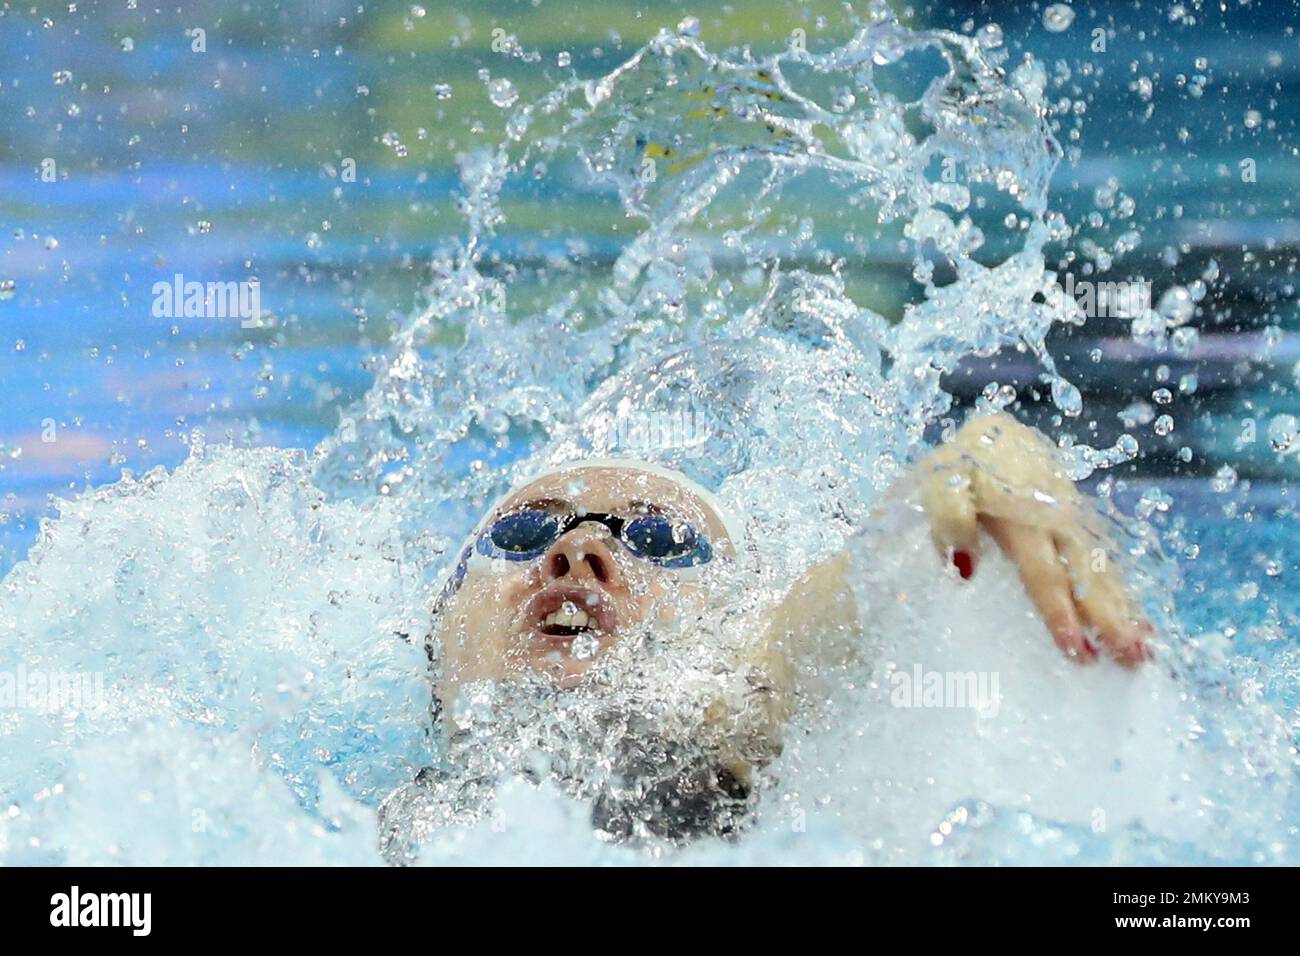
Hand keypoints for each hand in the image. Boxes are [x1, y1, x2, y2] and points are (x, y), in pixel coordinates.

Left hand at [917, 412, 1150, 666]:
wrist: (990, 433)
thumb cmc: (958, 467)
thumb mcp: (939, 486)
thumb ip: (950, 521)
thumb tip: (964, 568)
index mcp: (1021, 513)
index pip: (1044, 571)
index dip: (1060, 611)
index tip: (1077, 651)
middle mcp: (1057, 517)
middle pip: (1087, 573)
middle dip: (1110, 619)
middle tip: (1134, 660)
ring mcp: (1075, 517)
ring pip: (1102, 567)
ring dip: (1124, 609)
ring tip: (1144, 650)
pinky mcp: (1081, 520)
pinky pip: (1104, 558)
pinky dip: (1121, 590)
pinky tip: (1140, 620)